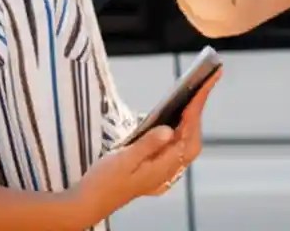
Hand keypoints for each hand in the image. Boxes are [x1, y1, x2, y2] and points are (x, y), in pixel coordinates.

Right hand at [75, 68, 221, 213]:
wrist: (90, 202)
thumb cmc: (104, 181)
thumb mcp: (123, 159)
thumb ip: (148, 145)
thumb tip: (169, 130)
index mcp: (162, 168)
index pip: (187, 136)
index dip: (195, 111)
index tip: (200, 90)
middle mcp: (167, 173)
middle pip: (191, 141)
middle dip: (196, 114)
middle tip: (199, 88)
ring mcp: (162, 174)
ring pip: (183, 146)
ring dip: (188, 123)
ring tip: (190, 99)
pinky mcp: (155, 172)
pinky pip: (173, 150)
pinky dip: (177, 133)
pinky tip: (172, 121)